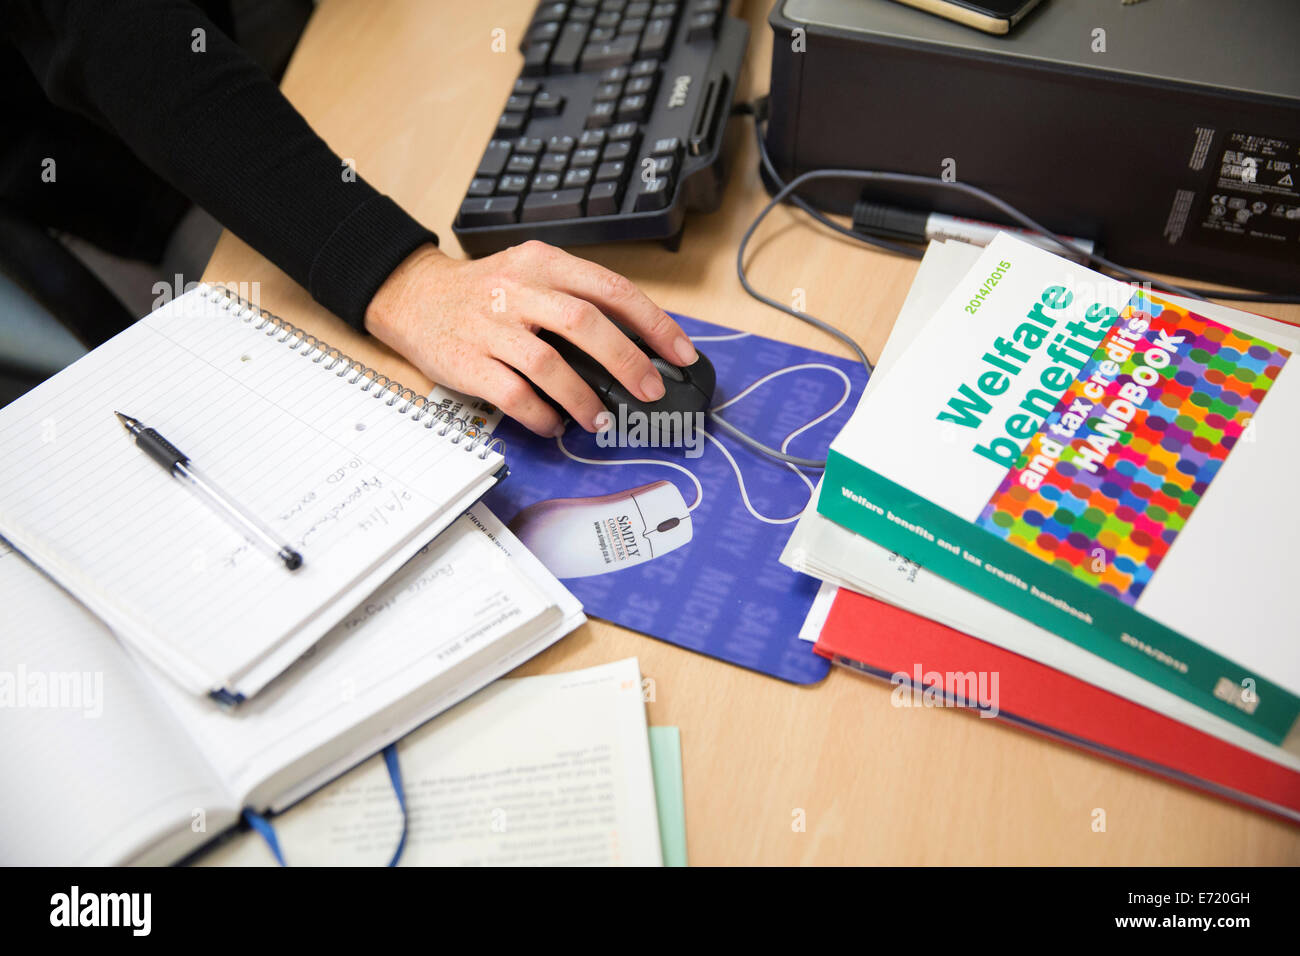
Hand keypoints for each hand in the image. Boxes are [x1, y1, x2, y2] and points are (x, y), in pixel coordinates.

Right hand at [364, 241, 697, 436]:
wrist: (414, 297)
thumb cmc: (485, 293)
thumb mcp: (533, 275)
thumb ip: (578, 299)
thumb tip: (640, 345)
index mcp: (544, 263)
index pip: (611, 289)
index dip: (654, 323)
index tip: (682, 353)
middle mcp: (518, 290)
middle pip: (585, 324)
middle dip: (627, 362)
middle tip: (649, 391)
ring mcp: (491, 327)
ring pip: (549, 365)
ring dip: (584, 399)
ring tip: (600, 420)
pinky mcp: (469, 362)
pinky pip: (514, 396)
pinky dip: (541, 416)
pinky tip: (554, 425)